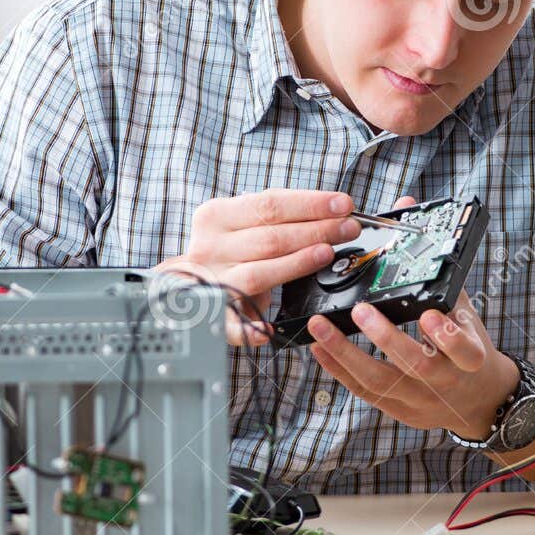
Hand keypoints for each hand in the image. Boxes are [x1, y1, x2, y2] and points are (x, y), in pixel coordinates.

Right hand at [156, 188, 359, 346]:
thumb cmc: (227, 248)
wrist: (186, 284)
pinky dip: (250, 328)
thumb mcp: (242, 222)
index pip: (269, 204)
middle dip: (317, 230)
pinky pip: (232, 324)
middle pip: (270, 237)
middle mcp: (209, 248)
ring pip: (258, 273)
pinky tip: (268, 330)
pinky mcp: (213, 316)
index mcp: (215, 216)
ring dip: (298, 263)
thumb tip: (333, 210)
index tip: (343, 204)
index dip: (311, 204)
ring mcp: (211, 282)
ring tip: (328, 253)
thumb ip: (278, 215)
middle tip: (349, 228)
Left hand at [304, 196, 519, 439]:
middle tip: (359, 311)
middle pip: (416, 366)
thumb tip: (405, 208)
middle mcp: (445, 381)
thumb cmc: (468, 345)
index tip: (430, 315)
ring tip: (319, 328)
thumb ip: (436, 267)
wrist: (478, 402)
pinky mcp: (397, 409)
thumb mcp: (465, 308)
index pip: (466, 351)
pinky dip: (339, 370)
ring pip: (381, 381)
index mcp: (471, 357)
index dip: (449, 337)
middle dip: (386, 338)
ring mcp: (419, 399)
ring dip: (346, 354)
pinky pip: (364, 391)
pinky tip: (318, 348)